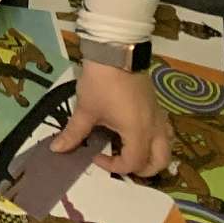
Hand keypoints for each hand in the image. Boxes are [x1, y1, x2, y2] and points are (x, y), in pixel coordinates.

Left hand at [53, 62, 170, 177]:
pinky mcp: (157, 106)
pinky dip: (155, 141)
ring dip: (152, 156)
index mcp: (138, 132)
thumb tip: (57, 149)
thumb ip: (73, 133)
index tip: (95, 155)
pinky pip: (164, 132)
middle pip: (159, 162)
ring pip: (167, 147)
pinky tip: (136, 134)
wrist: (116, 52)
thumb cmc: (101, 83)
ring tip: (130, 152)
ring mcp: (159, 116)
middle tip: (119, 162)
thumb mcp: (85, 109)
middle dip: (142, 170)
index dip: (114, 166)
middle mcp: (155, 128)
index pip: (133, 163)